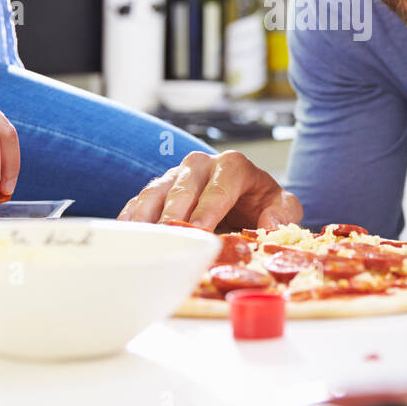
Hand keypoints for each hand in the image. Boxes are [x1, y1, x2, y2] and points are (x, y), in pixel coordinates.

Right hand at [117, 150, 302, 231]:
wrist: (244, 201)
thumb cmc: (261, 205)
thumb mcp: (282, 207)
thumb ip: (283, 213)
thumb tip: (271, 225)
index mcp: (233, 166)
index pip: (221, 183)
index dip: (210, 206)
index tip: (201, 230)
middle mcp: (201, 165)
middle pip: (184, 184)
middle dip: (175, 212)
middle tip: (168, 237)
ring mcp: (175, 176)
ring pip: (156, 190)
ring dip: (147, 215)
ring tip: (139, 240)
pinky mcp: (157, 191)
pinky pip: (139, 201)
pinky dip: (131, 219)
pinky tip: (124, 238)